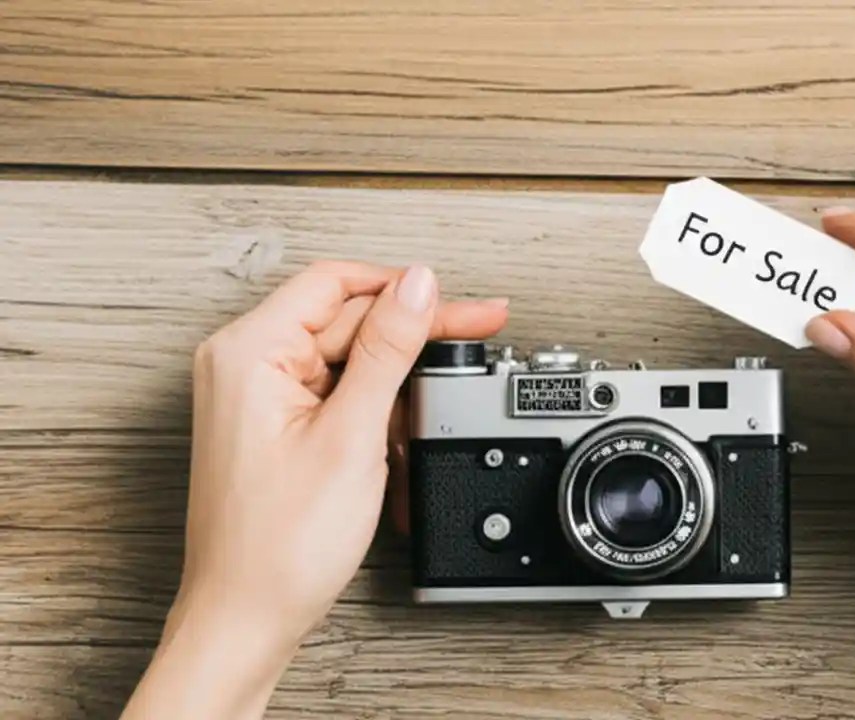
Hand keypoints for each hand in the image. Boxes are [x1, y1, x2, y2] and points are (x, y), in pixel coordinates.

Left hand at [123, 261, 507, 719]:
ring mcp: (255, 396)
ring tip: (435, 399)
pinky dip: (373, 405)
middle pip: (345, 318)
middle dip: (410, 331)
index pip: (337, 283)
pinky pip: (334, 391)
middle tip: (477, 330)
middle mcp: (243, 365)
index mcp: (248, 352)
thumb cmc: (279, 546)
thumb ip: (387, 349)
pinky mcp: (271, 424)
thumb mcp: (351, 434)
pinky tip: (397, 430)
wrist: (247, 619)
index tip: (459, 302)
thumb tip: (418, 285)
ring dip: (394, 375)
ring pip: (345, 357)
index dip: (405, 289)